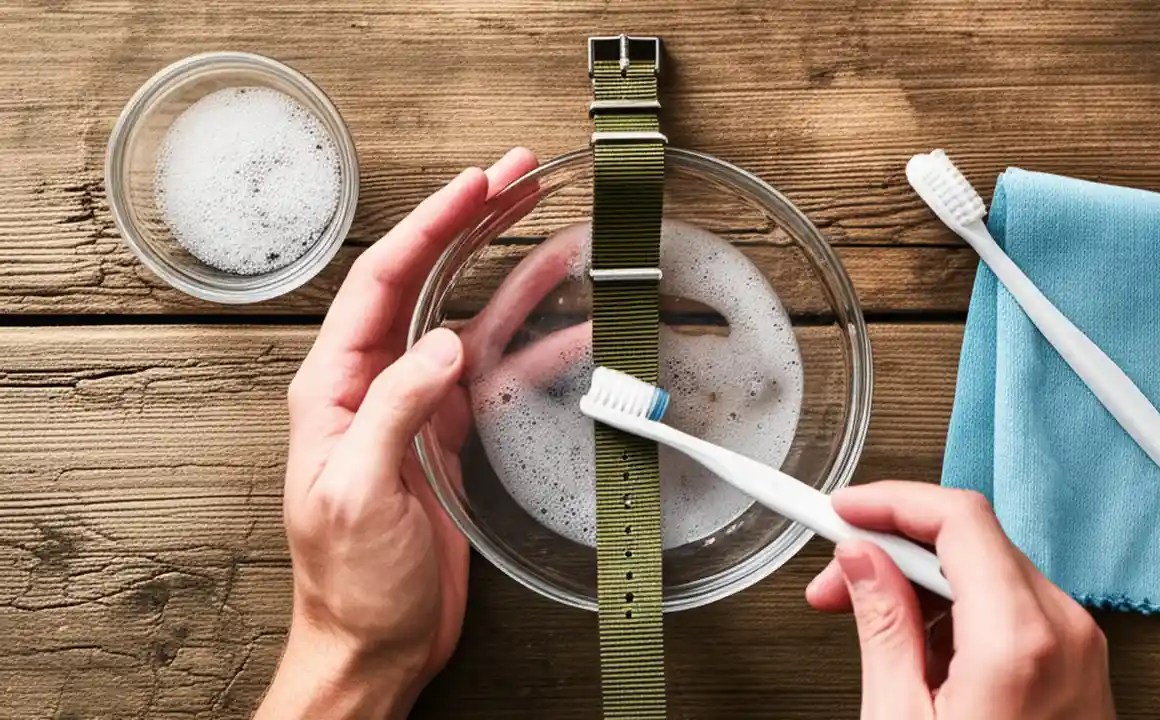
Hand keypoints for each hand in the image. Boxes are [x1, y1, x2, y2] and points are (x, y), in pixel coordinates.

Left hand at [255, 148, 538, 719]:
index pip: (381, 281)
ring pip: (472, 316)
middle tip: (519, 177)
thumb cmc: (349, 581)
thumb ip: (394, 409)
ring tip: (559, 229)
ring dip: (514, 272)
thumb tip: (440, 343)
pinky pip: (500, 370)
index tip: (473, 186)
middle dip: (472, 224)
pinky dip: (538, 343)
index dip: (429, 226)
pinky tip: (575, 324)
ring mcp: (419, 403)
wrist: (376, 644)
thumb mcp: (358, 492)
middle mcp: (376, 382)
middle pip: (427, 280)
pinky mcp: (454, 432)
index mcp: (335, 386)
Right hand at [805, 482, 1114, 719]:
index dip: (891, 501)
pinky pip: (1011, 606)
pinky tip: (913, 642)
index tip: (843, 509)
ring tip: (864, 616)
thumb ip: (881, 624)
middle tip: (835, 577)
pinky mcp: (1077, 667)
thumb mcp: (900, 719)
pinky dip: (956, 608)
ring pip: (988, 569)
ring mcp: (1079, 650)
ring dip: (921, 579)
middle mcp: (1063, 632)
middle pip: (970, 539)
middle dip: (894, 546)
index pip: (957, 517)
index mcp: (1019, 637)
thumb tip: (862, 561)